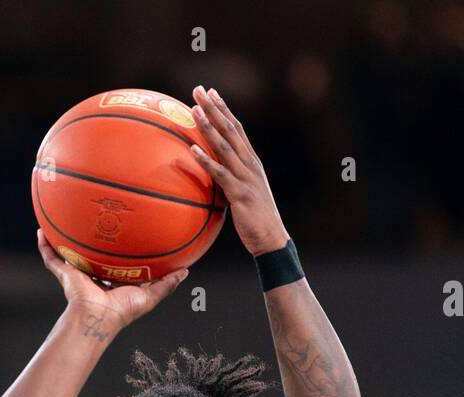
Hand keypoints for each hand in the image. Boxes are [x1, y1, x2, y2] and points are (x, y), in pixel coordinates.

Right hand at [37, 229, 187, 328]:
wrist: (98, 317)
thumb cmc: (122, 311)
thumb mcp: (149, 296)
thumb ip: (166, 284)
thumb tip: (186, 272)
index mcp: (111, 281)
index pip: (114, 264)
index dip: (119, 252)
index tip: (125, 237)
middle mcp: (93, 276)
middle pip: (91, 255)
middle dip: (92, 243)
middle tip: (96, 222)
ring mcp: (77, 274)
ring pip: (69, 253)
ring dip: (65, 240)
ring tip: (63, 221)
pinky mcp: (65, 273)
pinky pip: (51, 257)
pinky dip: (45, 246)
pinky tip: (41, 231)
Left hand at [189, 86, 289, 255]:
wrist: (271, 239)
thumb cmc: (254, 219)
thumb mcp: (243, 193)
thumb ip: (229, 179)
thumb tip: (211, 173)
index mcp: (251, 161)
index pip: (236, 128)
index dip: (223, 109)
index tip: (210, 92)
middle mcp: (250, 164)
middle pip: (230, 129)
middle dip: (214, 107)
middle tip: (198, 89)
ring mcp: (246, 177)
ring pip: (225, 146)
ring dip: (208, 126)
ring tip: (194, 110)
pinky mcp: (239, 193)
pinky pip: (220, 174)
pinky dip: (206, 160)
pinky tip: (192, 150)